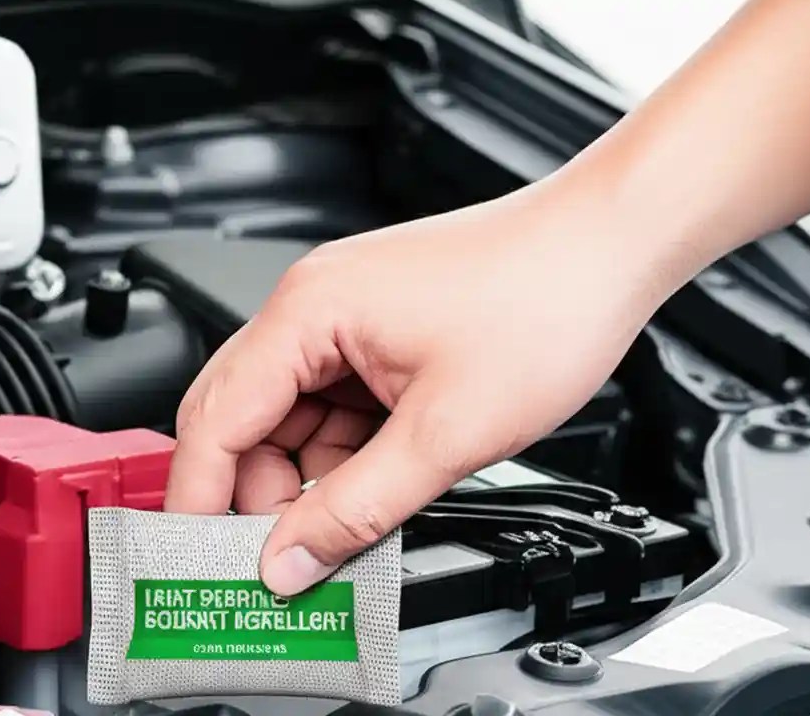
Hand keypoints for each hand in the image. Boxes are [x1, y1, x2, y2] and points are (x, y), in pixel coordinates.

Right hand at [163, 181, 686, 595]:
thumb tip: (290, 561)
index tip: (199, 560)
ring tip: (340, 532)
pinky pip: (330, 410)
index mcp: (307, 312)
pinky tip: (370, 490)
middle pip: (240, 420)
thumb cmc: (543, 300)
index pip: (215, 418)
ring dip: (304, 481)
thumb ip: (356, 509)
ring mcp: (341, 320)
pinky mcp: (373, 335)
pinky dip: (341, 458)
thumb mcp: (446, 434)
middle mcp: (310, 307)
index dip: (200, 497)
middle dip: (253, 496)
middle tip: (273, 563)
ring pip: (288, 422)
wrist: (610, 246)